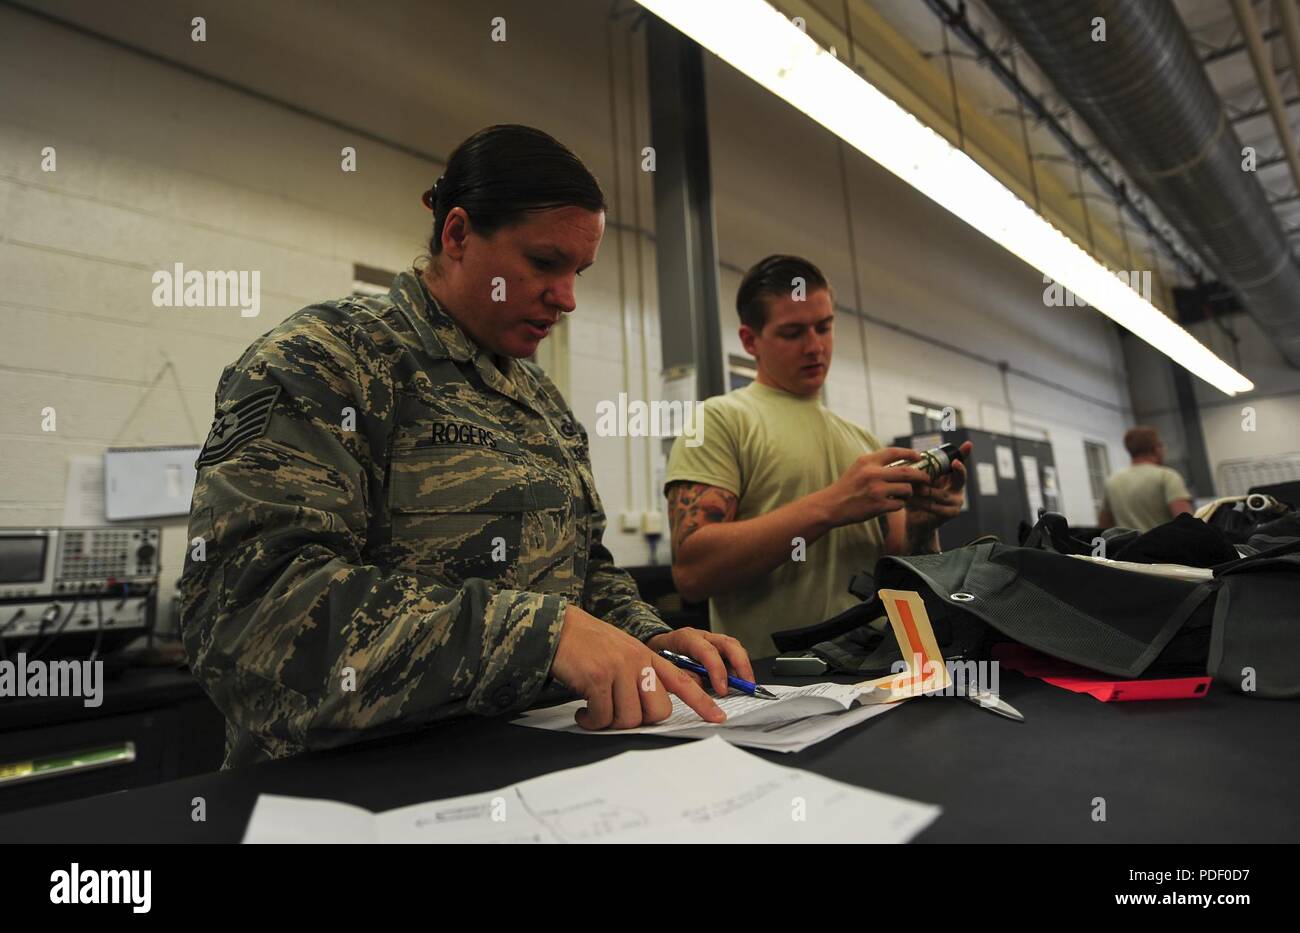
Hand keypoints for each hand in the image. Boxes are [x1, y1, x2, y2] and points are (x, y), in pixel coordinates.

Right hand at [550, 606, 724, 729]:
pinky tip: (582, 712)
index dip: (701, 702)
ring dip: (608, 722)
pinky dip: (591, 721)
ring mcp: (620, 668)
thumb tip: (646, 710)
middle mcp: (638, 661)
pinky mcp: (599, 678)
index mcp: (647, 656)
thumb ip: (639, 675)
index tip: (717, 717)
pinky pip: (603, 717)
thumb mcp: (621, 653)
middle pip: (658, 711)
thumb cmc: (586, 645)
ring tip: (594, 710)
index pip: (682, 681)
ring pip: (629, 718)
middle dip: (638, 720)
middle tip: (616, 713)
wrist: (557, 628)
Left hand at [645, 628, 754, 696]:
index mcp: (685, 637)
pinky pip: (732, 654)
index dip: (717, 670)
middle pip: (728, 644)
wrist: (654, 647)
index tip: (722, 690)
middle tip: (746, 685)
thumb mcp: (661, 666)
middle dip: (741, 665)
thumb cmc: (657, 656)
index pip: (707, 650)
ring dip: (743, 666)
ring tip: (746, 685)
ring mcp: (710, 640)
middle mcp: (701, 636)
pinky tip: (739, 681)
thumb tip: (700, 683)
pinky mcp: (716, 648)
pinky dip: (738, 668)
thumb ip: (680, 674)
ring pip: (734, 647)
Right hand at [815, 447, 931, 526]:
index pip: (894, 452)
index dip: (910, 453)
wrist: (831, 505)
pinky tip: (892, 504)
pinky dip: (899, 504)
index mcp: (867, 461)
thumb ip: (876, 464)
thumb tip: (900, 461)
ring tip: (903, 495)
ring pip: (906, 489)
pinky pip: (899, 504)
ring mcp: (876, 490)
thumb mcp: (858, 468)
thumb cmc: (846, 488)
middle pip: (907, 472)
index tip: (920, 456)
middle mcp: (872, 473)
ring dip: (908, 493)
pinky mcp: (878, 505)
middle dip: (921, 475)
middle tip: (927, 479)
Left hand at [905, 441, 971, 537]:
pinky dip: (920, 502)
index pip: (959, 465)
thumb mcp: (921, 482)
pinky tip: (910, 499)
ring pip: (941, 494)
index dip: (964, 455)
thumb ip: (922, 472)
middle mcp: (958, 491)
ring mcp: (956, 504)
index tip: (968, 445)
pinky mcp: (949, 514)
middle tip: (954, 462)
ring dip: (926, 490)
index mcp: (952, 480)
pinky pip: (934, 507)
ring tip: (913, 487)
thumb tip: (917, 456)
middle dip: (958, 470)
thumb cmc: (918, 498)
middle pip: (960, 478)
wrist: (916, 521)